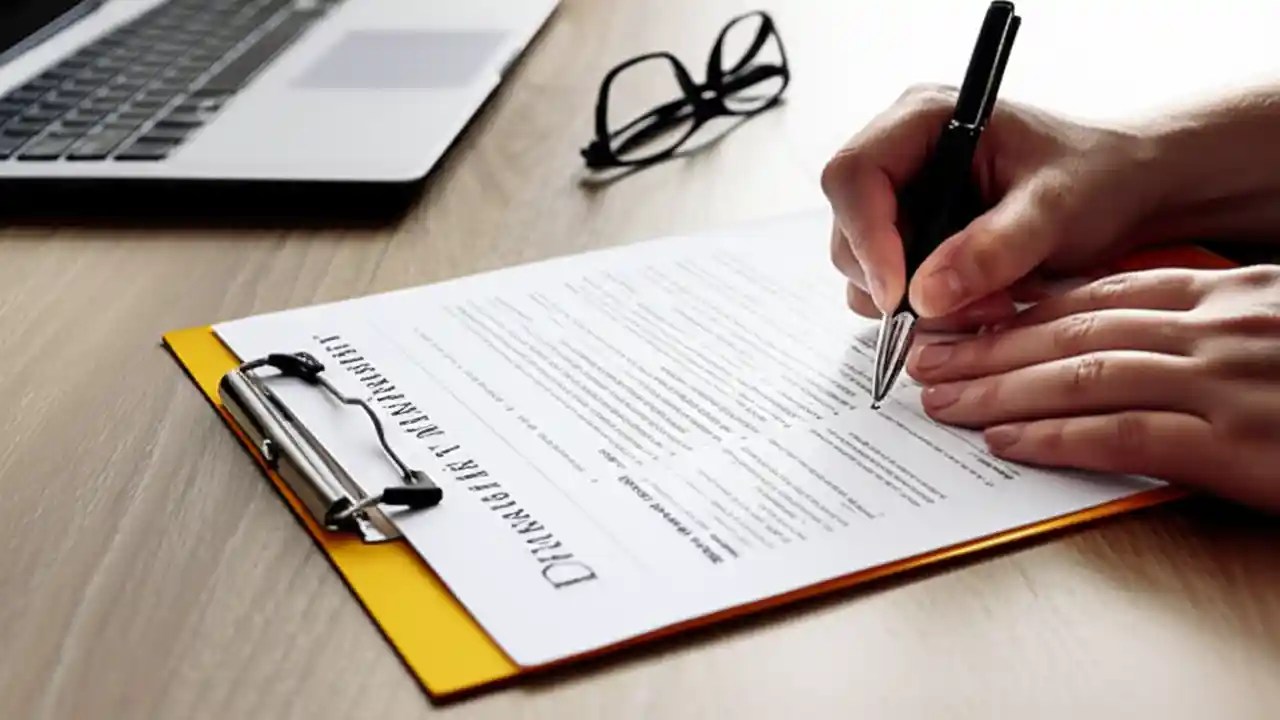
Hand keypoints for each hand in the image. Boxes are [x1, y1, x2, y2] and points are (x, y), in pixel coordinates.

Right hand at [822, 85, 1163, 327]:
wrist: (1126, 193)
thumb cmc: (1098, 177)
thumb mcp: (1054, 209)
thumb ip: (992, 249)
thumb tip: (922, 296)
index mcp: (922, 120)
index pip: (853, 177)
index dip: (866, 238)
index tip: (900, 295)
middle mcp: (899, 158)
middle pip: (849, 231)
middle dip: (899, 282)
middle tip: (968, 307)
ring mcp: (901, 202)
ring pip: (864, 270)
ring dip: (918, 304)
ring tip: (990, 301)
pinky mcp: (911, 241)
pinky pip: (889, 289)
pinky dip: (928, 310)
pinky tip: (980, 301)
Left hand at [906, 265, 1279, 512]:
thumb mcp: (1273, 332)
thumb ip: (1205, 329)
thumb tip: (1121, 341)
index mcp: (1230, 293)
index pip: (1102, 293)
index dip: (1023, 308)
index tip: (967, 319)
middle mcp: (1221, 327)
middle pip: (1075, 329)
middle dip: (990, 346)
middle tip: (926, 358)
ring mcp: (1228, 382)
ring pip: (1082, 376)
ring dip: (999, 389)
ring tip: (942, 401)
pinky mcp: (1238, 445)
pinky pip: (1124, 436)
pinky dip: (1055, 439)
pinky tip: (1007, 444)